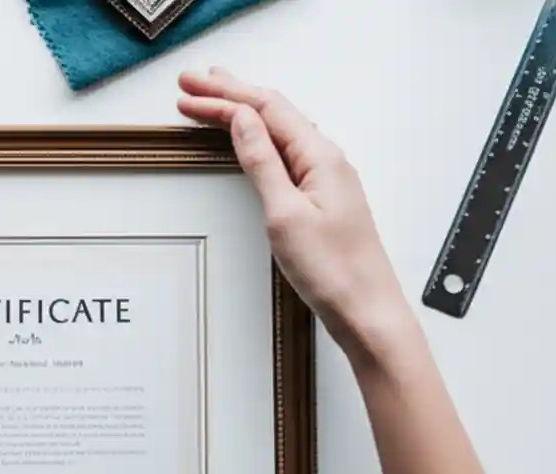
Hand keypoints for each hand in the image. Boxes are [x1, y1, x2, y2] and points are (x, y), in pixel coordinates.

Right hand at [178, 68, 416, 362]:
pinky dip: (258, 138)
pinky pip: (286, 152)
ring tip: (214, 97)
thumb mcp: (284, 214)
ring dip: (243, 112)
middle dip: (231, 93)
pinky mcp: (322, 198)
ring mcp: (326, 178)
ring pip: (278, 130)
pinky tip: (249, 137)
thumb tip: (243, 120)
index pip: (266, 110)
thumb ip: (262, 163)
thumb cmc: (332, 271)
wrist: (367, 311)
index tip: (189, 90)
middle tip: (192, 81)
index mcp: (320, 156)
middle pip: (273, 112)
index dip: (224, 96)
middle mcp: (326, 159)